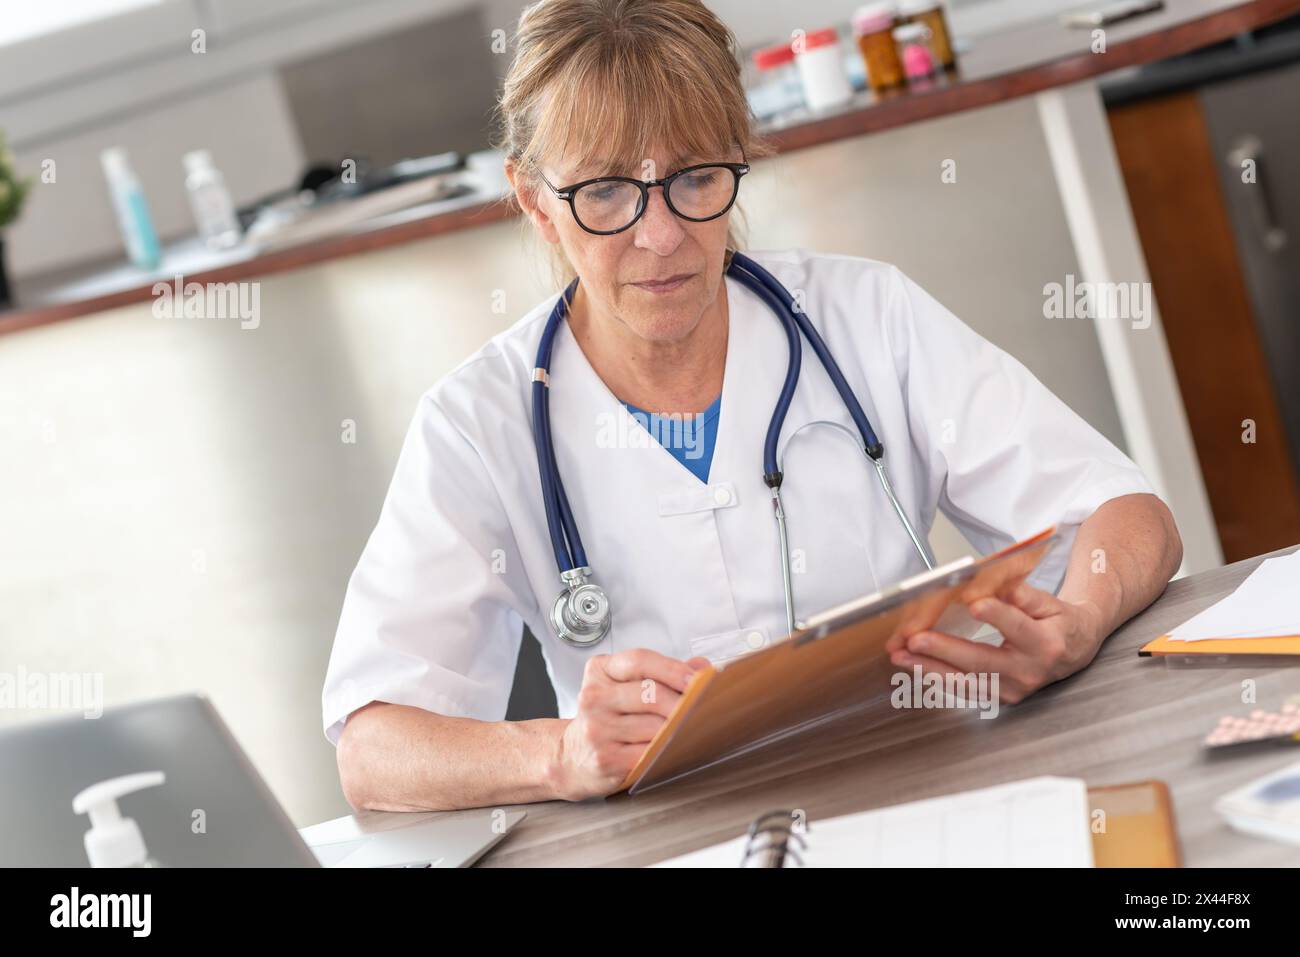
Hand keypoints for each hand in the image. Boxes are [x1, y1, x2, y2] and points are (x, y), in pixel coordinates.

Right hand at [549, 648, 709, 800]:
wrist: (571, 758)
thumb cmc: (606, 719)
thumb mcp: (625, 687)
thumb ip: (661, 674)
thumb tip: (701, 667)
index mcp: (600, 671)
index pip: (639, 661)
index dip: (673, 668)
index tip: (699, 678)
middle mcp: (594, 697)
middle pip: (651, 693)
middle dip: (684, 702)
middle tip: (704, 708)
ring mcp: (597, 729)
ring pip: (654, 725)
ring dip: (680, 729)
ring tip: (694, 729)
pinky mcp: (606, 758)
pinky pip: (649, 753)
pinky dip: (668, 751)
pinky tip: (675, 748)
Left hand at [885, 583, 1106, 704]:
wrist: (1072, 651)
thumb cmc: (1057, 622)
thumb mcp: (1049, 603)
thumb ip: (1023, 595)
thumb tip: (996, 586)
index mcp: (1046, 644)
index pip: (1018, 629)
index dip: (998, 616)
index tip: (975, 605)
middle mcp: (1028, 671)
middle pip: (983, 662)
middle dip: (945, 650)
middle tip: (916, 639)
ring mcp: (1011, 689)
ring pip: (966, 682)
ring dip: (929, 668)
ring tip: (901, 654)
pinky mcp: (998, 697)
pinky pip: (962, 689)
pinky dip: (935, 677)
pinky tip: (912, 664)